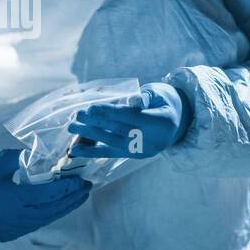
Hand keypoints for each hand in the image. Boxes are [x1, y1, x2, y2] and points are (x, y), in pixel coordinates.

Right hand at [0, 149, 91, 242]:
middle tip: (86, 187)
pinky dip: (48, 213)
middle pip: (48, 211)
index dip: (64, 188)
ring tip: (78, 195)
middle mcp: (9, 219)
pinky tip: (59, 204)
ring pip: (44, 220)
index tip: (80, 179)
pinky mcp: (8, 234)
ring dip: (62, 208)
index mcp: (5, 199)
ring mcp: (9, 230)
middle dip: (70, 199)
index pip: (43, 196)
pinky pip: (34, 224)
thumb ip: (23, 159)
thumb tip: (49, 157)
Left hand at [67, 82, 192, 159]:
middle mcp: (153, 140)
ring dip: (90, 135)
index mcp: (162, 123)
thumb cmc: (164, 102)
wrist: (177, 121)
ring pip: (112, 142)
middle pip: (119, 130)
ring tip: (71, 127)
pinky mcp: (133, 155)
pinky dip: (91, 151)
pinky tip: (75, 149)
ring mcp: (143, 150)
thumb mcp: (159, 94)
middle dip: (96, 123)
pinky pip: (110, 153)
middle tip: (76, 116)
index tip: (90, 108)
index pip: (131, 118)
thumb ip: (144, 97)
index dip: (110, 113)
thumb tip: (130, 101)